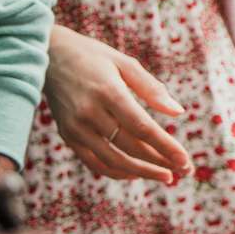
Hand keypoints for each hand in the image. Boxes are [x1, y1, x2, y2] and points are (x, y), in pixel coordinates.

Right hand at [43, 24, 190, 182]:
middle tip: (184, 171)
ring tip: (166, 176)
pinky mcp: (68, 136)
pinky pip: (94, 162)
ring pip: (113, 160)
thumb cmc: (94, 57)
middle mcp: (90, 113)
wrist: (49, 57)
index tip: (185, 160)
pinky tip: (137, 174)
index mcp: (108, 92)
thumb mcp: (125, 63)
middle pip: (130, 147)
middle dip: (160, 162)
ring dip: (142, 172)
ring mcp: (76, 127)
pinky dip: (116, 172)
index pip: (141, 127)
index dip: (165, 146)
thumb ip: (151, 88)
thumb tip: (178, 112)